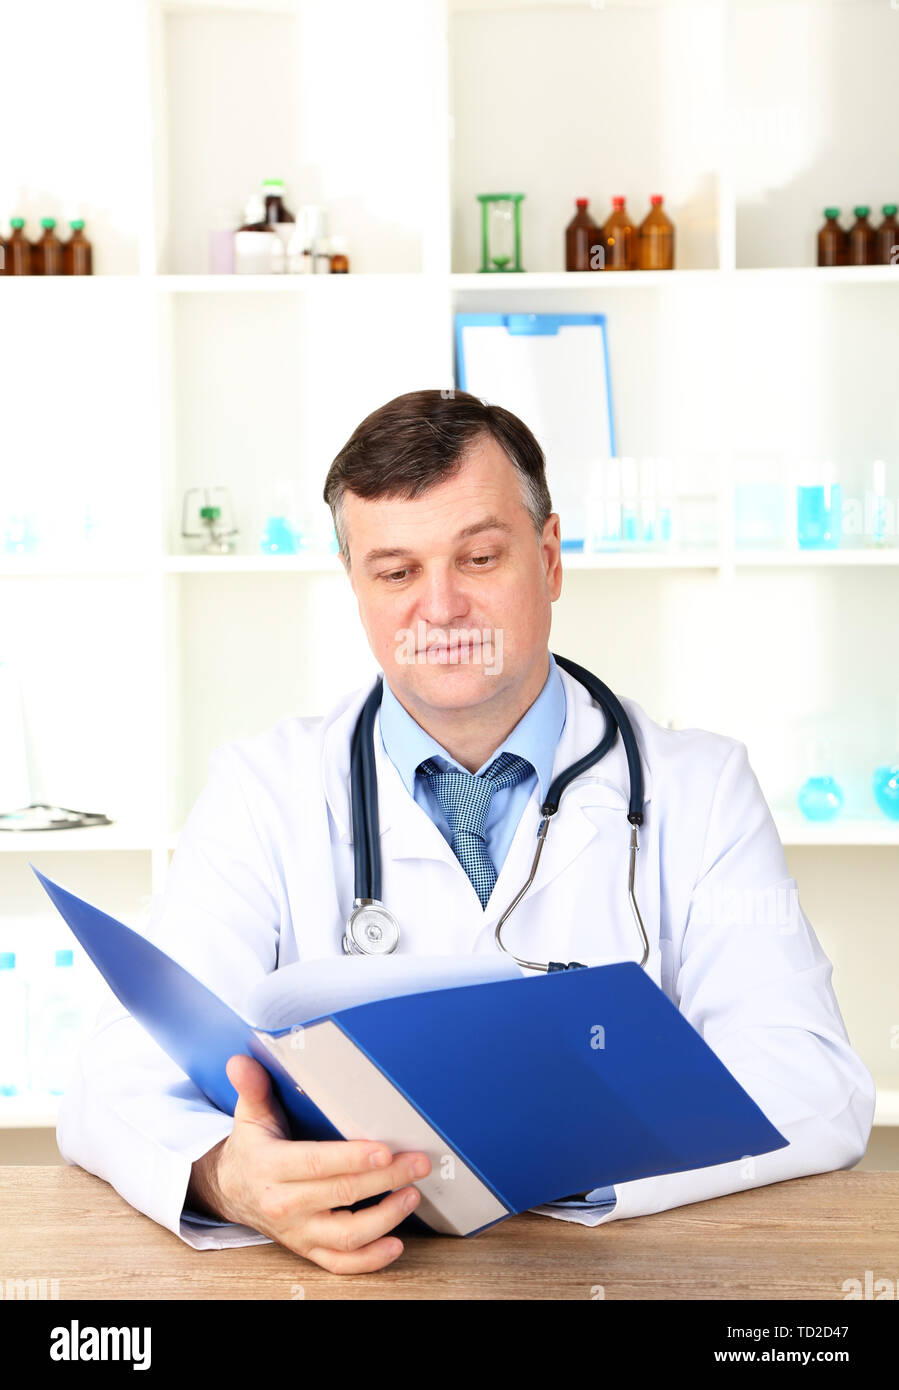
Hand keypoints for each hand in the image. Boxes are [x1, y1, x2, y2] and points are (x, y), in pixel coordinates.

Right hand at [187, 1054, 431, 1273]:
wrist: (231, 1191)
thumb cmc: (251, 1148)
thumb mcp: (249, 1115)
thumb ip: (252, 1087)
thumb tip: (240, 1061)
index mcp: (271, 1167)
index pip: (317, 1164)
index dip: (353, 1159)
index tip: (384, 1151)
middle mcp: (284, 1204)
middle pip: (342, 1195)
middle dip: (386, 1179)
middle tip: (418, 1163)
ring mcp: (298, 1231)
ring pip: (346, 1235)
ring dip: (385, 1218)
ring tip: (412, 1195)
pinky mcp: (308, 1248)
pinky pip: (340, 1263)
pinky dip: (370, 1260)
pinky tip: (396, 1243)